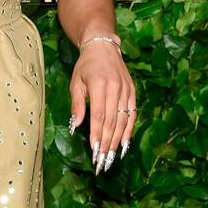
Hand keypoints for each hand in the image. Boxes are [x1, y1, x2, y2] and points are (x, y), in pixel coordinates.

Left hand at [70, 41, 136, 173]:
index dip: (98, 134)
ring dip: (117, 141)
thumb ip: (77, 105)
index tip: (95, 150)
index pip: (99, 116)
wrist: (104, 47)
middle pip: (112, 121)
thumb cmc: (86, 66)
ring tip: (111, 157)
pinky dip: (129, 130)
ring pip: (123, 120)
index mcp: (100, 85)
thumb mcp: (76, 83)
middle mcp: (115, 88)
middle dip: (107, 143)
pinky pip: (132, 114)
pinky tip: (124, 144)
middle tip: (102, 161)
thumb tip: (75, 127)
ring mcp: (126, 90)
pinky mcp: (132, 92)